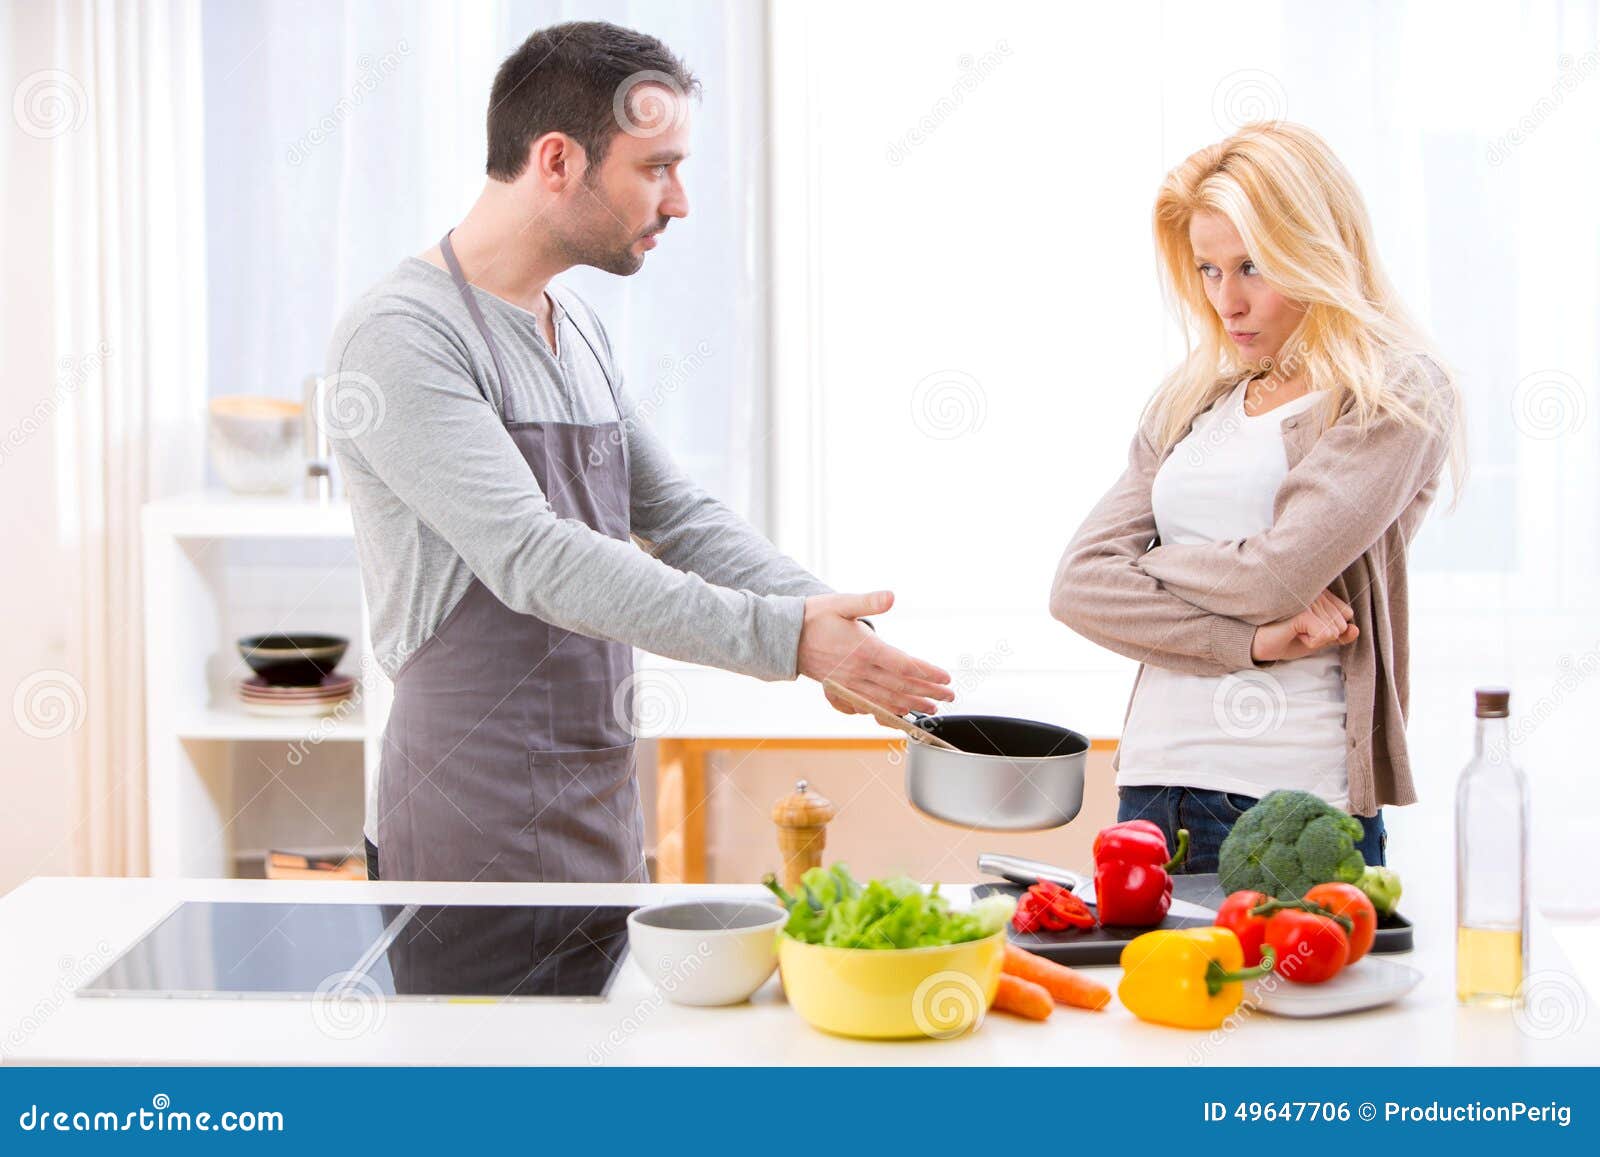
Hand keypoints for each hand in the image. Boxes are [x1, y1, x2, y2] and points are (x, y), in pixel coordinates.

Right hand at [798, 591, 953, 715]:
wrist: (784, 637)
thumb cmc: (813, 617)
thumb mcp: (841, 602)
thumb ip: (868, 601)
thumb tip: (890, 596)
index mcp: (863, 649)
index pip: (904, 665)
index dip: (927, 674)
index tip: (945, 677)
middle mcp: (859, 671)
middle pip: (901, 687)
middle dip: (928, 693)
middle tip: (948, 696)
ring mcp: (850, 684)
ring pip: (887, 700)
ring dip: (912, 705)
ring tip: (931, 708)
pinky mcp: (842, 690)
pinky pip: (869, 706)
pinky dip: (887, 712)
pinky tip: (899, 714)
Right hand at [1250, 588, 1357, 661]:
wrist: (1255, 643)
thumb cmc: (1281, 636)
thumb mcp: (1316, 638)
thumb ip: (1338, 634)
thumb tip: (1355, 629)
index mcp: (1318, 591)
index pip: (1346, 613)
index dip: (1329, 627)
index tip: (1306, 625)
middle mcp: (1315, 590)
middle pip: (1342, 623)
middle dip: (1323, 634)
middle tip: (1298, 629)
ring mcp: (1309, 599)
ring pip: (1335, 630)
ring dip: (1315, 638)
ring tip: (1294, 630)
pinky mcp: (1304, 611)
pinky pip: (1326, 635)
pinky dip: (1311, 642)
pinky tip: (1294, 633)